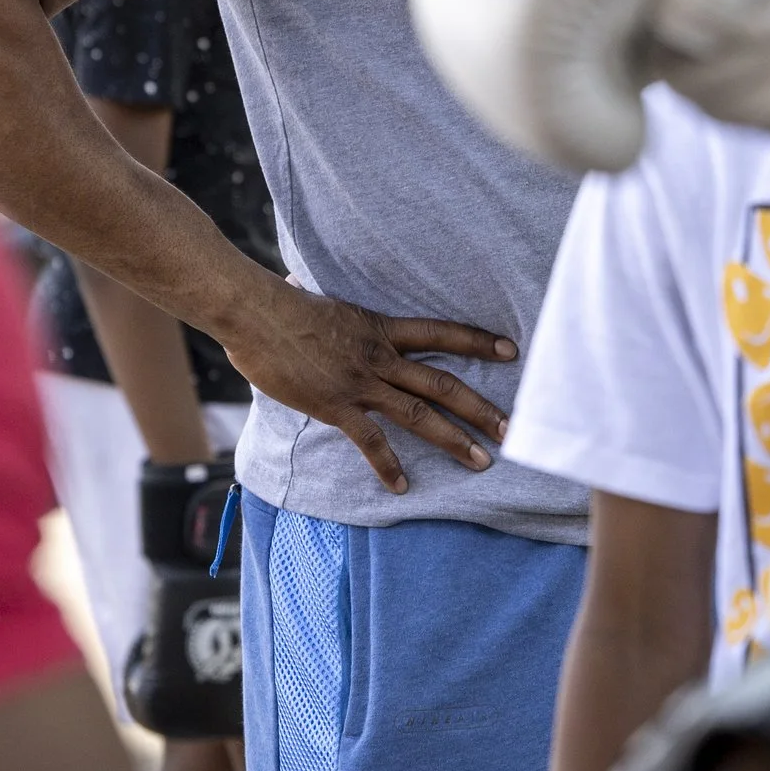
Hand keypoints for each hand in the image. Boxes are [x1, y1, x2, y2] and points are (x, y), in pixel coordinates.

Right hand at [213, 279, 515, 493]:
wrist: (256, 313)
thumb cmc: (280, 304)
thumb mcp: (318, 301)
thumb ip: (324, 307)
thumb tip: (299, 283)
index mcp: (381, 328)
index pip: (441, 334)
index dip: (478, 341)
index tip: (511, 350)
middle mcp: (380, 356)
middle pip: (443, 383)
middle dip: (481, 408)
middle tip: (513, 429)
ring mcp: (360, 382)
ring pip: (419, 414)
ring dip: (454, 440)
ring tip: (482, 461)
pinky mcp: (336, 405)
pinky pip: (370, 441)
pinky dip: (387, 466)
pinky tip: (402, 487)